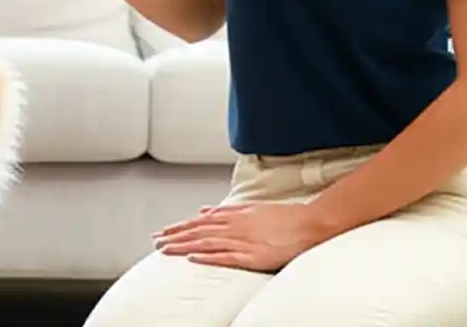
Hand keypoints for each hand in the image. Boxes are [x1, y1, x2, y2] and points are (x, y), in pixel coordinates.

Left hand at [151, 202, 334, 271]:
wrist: (310, 225)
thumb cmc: (284, 218)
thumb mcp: (252, 208)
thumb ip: (227, 210)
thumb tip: (204, 211)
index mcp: (235, 215)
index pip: (200, 222)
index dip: (180, 227)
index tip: (164, 232)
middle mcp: (235, 226)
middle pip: (199, 231)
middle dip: (175, 236)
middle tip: (156, 242)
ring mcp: (244, 241)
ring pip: (206, 242)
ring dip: (184, 246)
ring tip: (165, 250)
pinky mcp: (253, 256)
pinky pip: (226, 256)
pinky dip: (208, 257)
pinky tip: (193, 258)